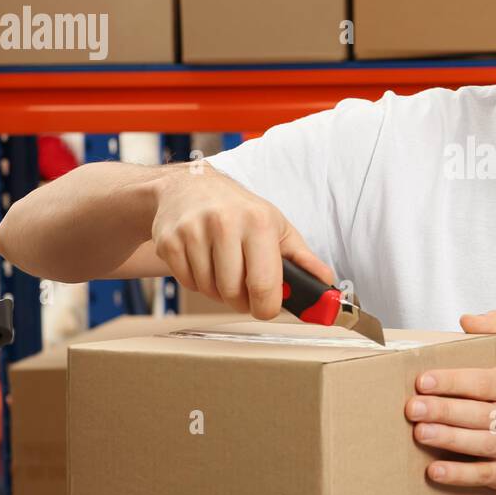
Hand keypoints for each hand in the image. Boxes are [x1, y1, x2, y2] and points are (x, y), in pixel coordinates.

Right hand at [151, 164, 334, 319]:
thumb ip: (302, 258)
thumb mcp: (277, 226)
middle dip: (242, 301)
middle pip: (233, 293)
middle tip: (244, 289)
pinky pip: (187, 282)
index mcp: (258, 222)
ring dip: (219, 291)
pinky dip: (197, 281)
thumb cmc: (240, 210)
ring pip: (209, 290)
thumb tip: (326, 281)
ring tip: (224, 269)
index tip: (267, 308)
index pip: (264, 284)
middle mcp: (224, 224)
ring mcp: (193, 232)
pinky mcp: (169, 241)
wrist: (188, 186)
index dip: (267, 307)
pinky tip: (203, 261)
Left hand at [405, 310, 495, 494]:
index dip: (453, 381)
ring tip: (419, 433)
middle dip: (442, 410)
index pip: (483, 382)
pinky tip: (434, 471)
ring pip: (478, 443)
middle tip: (412, 407)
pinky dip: (458, 475)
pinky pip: (483, 475)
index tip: (424, 380)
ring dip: (447, 439)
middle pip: (476, 413)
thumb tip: (466, 319)